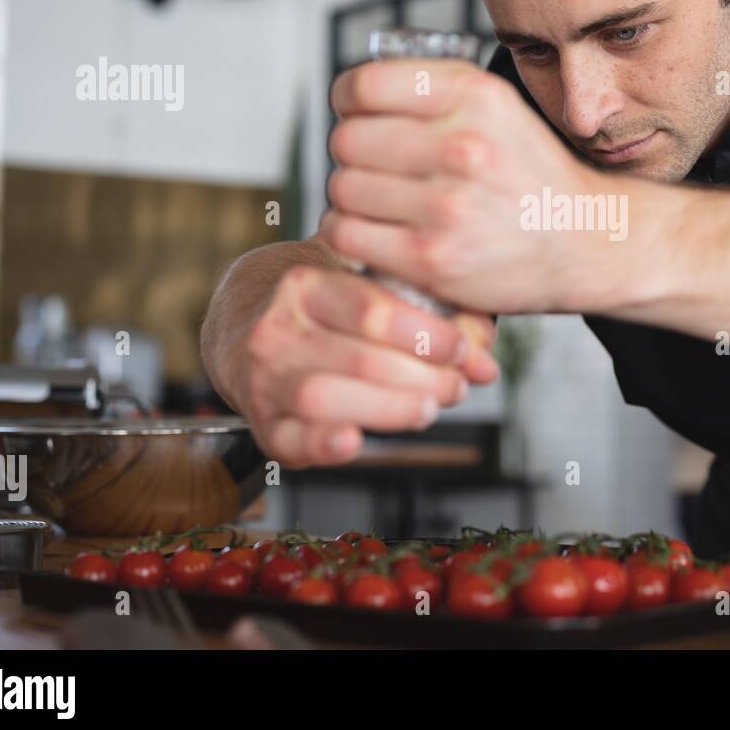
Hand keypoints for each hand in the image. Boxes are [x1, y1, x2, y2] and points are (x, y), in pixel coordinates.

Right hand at [229, 264, 497, 467]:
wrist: (243, 321)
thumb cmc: (325, 305)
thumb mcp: (365, 287)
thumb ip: (426, 312)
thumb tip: (486, 358)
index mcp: (305, 285)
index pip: (371, 311)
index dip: (426, 335)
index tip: (464, 351)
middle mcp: (276, 329)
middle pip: (357, 359)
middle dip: (420, 378)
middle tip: (457, 386)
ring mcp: (262, 377)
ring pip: (324, 398)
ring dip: (387, 409)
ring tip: (427, 409)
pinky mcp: (260, 421)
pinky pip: (289, 439)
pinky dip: (323, 444)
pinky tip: (356, 442)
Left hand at [320, 59, 612, 312]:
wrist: (586, 242)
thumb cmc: (533, 177)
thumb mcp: (501, 109)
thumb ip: (435, 90)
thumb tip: (355, 93)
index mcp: (476, 97)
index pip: (363, 85)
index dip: (348, 102)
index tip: (357, 116)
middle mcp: (463, 145)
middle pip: (346, 139)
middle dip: (353, 155)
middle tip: (375, 169)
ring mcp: (447, 205)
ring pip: (342, 188)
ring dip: (351, 198)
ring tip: (380, 204)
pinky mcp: (432, 258)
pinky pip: (346, 234)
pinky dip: (348, 234)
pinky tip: (373, 233)